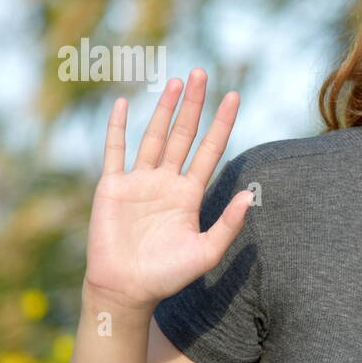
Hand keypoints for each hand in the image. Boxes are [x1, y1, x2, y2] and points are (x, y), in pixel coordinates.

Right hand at [84, 69, 250, 313]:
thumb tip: (249, 196)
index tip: (235, 96)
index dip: (222, 124)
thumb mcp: (206, 251)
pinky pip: (115, 151)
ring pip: (154, 136)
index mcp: (189, 194)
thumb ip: (228, 224)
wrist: (126, 289)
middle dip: (194, 105)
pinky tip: (125, 103)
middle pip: (183, 134)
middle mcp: (166, 182)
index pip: (210, 150)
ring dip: (165, 109)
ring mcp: (139, 181)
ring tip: (178, 82)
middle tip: (203, 73)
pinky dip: (119, 127)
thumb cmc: (167, 276)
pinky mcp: (112, 186)